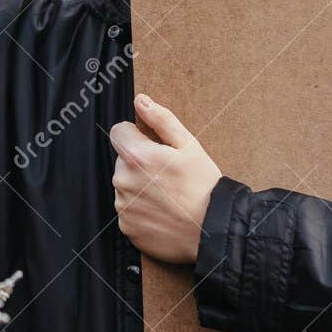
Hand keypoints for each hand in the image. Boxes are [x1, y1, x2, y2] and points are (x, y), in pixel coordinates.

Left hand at [108, 93, 222, 264]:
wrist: (213, 231)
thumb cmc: (204, 186)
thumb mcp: (189, 145)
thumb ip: (161, 120)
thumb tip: (140, 101)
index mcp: (136, 156)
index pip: (118, 132)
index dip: (136, 135)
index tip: (154, 146)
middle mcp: (123, 181)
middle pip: (122, 160)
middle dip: (140, 163)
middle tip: (167, 175)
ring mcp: (123, 206)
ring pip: (125, 186)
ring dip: (139, 186)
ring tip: (168, 195)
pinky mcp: (127, 227)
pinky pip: (129, 210)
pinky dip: (141, 209)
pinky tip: (163, 212)